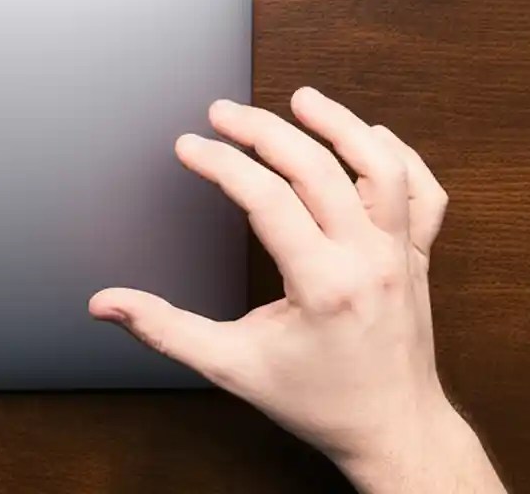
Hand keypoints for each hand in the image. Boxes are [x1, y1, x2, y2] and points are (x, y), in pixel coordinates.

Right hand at [90, 88, 502, 492]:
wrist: (392, 430)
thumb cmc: (317, 402)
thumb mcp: (230, 367)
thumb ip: (163, 330)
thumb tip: (106, 304)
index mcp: (321, 285)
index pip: (267, 198)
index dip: (221, 164)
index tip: (190, 146)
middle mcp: (367, 260)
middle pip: (317, 167)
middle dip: (263, 130)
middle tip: (223, 112)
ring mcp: (400, 254)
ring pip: (381, 166)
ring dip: (340, 124)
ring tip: (301, 99)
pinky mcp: (418, 256)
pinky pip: (424, 192)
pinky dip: (400, 156)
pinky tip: (370, 136)